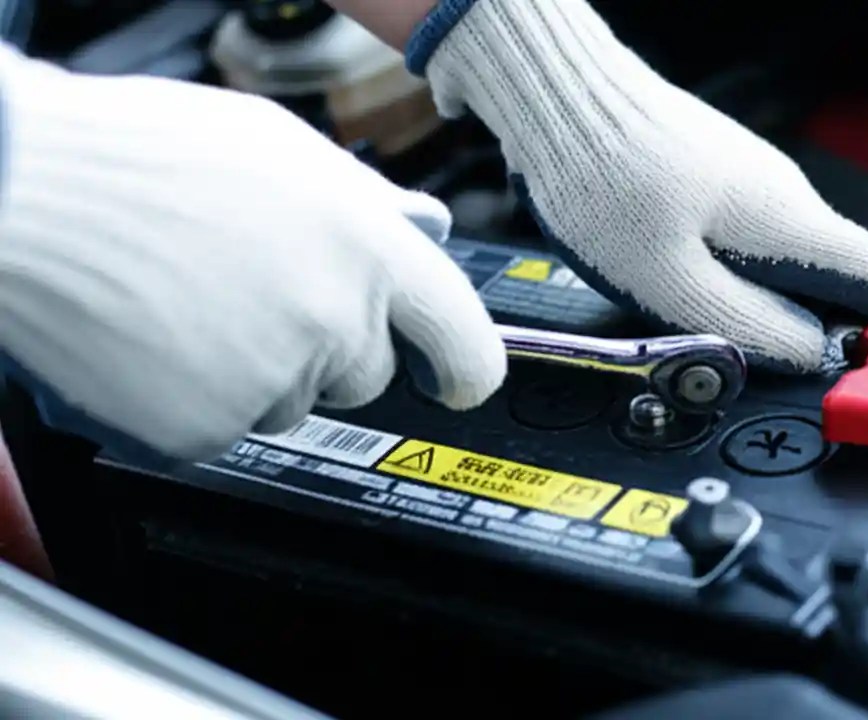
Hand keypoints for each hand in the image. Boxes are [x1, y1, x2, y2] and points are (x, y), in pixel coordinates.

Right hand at [0, 45, 505, 462]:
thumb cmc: (140, 157)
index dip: (468, 368)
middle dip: (327, 349)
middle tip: (256, 296)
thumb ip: (366, 201)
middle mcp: (332, 318)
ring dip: (256, 371)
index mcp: (366, 245)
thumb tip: (423, 228)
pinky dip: (195, 400)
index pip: (464, 337)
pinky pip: (224, 429)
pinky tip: (157, 340)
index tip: (459, 380)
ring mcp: (271, 379)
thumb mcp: (280, 150)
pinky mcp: (206, 428)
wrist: (27, 193)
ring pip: (292, 402)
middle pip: (369, 375)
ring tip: (190, 303)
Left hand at [412, 0, 867, 371]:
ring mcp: (748, 184)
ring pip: (797, 259)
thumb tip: (803, 354)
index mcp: (782, 221)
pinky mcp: (716, 182)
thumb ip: (743, 324)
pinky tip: (745, 303)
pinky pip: (760, 241)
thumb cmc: (605, 178)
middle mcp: (778, 197)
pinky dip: (771, 279)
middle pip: (845, 271)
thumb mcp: (669, 279)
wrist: (561, 98)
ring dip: (814, 305)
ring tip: (817, 354)